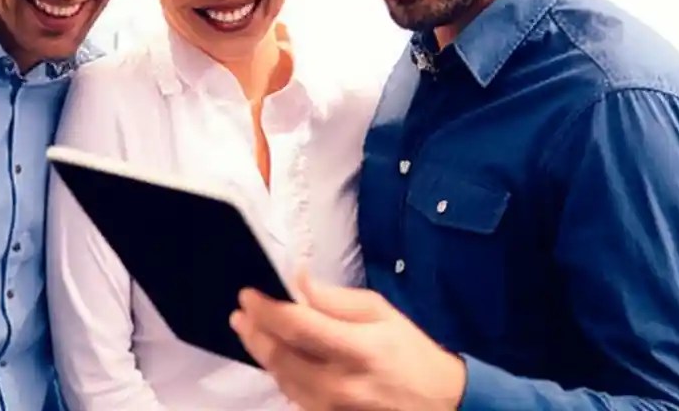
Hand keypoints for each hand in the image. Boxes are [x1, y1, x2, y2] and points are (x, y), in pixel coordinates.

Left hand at [229, 272, 466, 410]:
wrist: (438, 401)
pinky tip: (275, 359)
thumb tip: (299, 280)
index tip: (248, 295)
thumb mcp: (380, 312)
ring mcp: (332, 408)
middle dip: (253, 332)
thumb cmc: (408, 351)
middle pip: (279, 356)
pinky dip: (281, 375)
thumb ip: (335, 299)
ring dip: (261, 353)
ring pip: (282, 379)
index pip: (296, 326)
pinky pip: (294, 397)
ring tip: (250, 332)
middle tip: (240, 314)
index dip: (265, 309)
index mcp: (356, 347)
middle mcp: (340, 382)